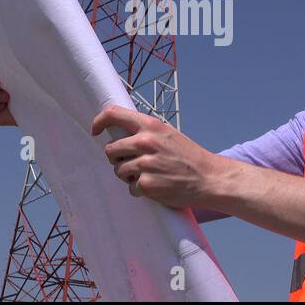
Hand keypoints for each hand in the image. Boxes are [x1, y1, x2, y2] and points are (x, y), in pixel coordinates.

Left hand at [90, 104, 224, 208]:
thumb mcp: (168, 134)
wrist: (209, 178)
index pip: (113, 114)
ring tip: (149, 175)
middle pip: (110, 150)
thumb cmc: (188, 156)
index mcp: (150, 126)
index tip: (95, 131)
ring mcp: (145, 164)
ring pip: (118, 170)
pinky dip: (140, 190)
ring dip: (128, 176)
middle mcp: (145, 142)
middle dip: (117, 158)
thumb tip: (119, 132)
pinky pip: (130, 188)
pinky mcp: (147, 184)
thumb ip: (145, 131)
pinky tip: (156, 186)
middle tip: (133, 163)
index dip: (99, 121)